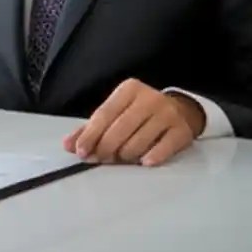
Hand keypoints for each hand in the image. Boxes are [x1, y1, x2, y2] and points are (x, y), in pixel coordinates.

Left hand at [64, 79, 204, 165]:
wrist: (181, 110)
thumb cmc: (140, 113)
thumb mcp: (116, 112)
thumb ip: (90, 128)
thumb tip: (69, 145)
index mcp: (128, 90)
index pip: (104, 114)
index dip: (90, 135)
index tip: (81, 152)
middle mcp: (149, 99)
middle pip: (120, 129)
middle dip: (106, 148)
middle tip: (99, 159)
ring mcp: (168, 114)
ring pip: (138, 142)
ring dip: (126, 156)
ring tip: (122, 158)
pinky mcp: (182, 131)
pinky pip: (162, 149)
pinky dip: (150, 158)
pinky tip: (143, 161)